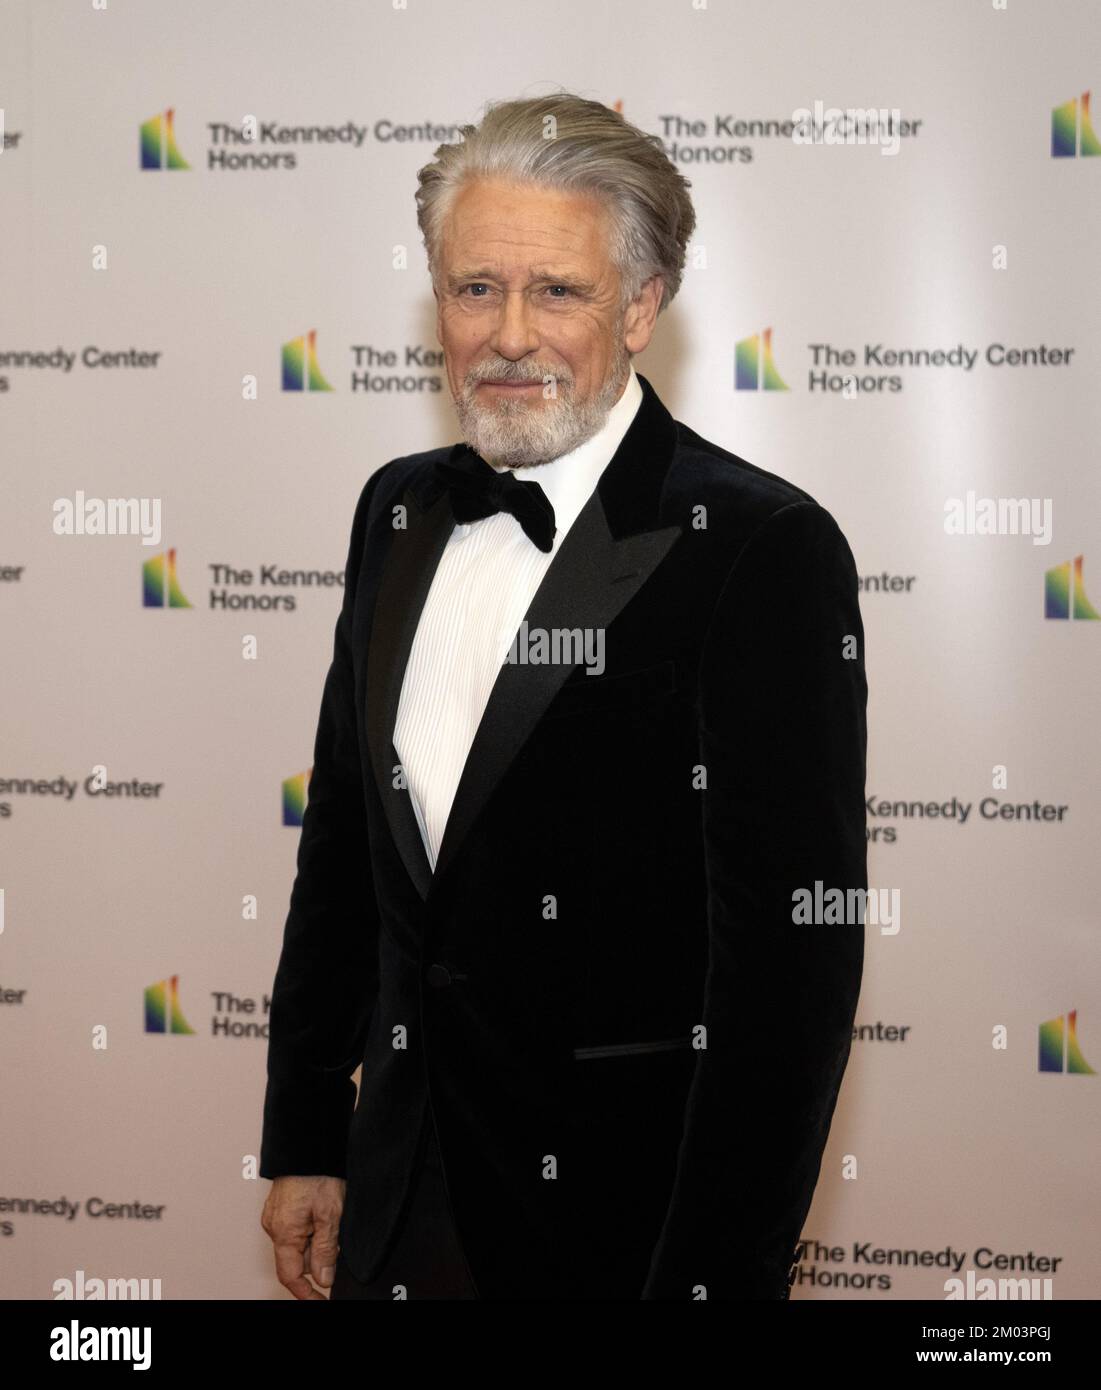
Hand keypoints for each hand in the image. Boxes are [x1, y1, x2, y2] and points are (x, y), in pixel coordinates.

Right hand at [261, 1175, 345, 1299]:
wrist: (309, 1142)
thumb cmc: (318, 1173)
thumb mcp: (331, 1214)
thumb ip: (326, 1250)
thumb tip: (324, 1279)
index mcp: (284, 1233)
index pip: (291, 1277)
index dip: (306, 1293)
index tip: (321, 1300)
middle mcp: (274, 1227)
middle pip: (295, 1261)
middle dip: (316, 1260)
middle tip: (337, 1245)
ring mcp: (275, 1216)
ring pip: (296, 1244)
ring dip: (315, 1243)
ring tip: (332, 1222)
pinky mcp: (280, 1207)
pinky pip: (295, 1229)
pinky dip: (310, 1231)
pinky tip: (324, 1215)